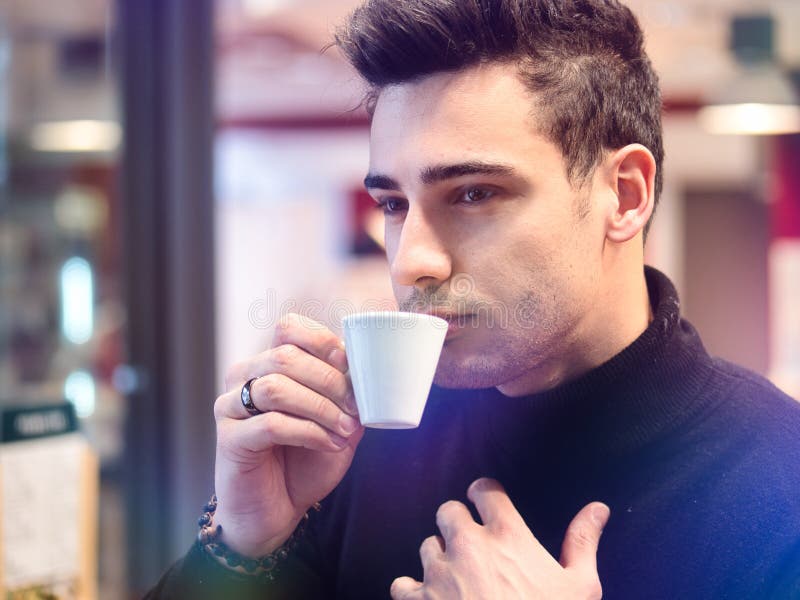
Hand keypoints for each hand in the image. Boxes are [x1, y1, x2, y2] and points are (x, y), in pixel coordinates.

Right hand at [212, 313, 364, 556]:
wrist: (276, 512)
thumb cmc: (304, 462)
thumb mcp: (335, 422)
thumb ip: (347, 396)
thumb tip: (370, 372)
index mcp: (267, 363)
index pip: (289, 328)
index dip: (322, 341)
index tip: (350, 365)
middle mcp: (243, 377)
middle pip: (285, 356)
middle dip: (329, 380)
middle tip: (355, 407)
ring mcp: (230, 406)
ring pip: (276, 387)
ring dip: (320, 407)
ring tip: (345, 428)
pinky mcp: (228, 438)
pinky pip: (270, 423)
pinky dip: (308, 432)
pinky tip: (329, 444)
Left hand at [391, 478, 609, 599]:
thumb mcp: (580, 587)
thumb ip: (582, 541)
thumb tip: (597, 509)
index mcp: (508, 536)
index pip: (486, 490)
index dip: (484, 494)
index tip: (484, 502)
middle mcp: (468, 546)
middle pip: (448, 511)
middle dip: (457, 523)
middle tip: (471, 545)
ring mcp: (439, 573)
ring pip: (427, 546)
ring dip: (439, 558)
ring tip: (457, 580)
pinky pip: (403, 583)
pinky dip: (413, 591)